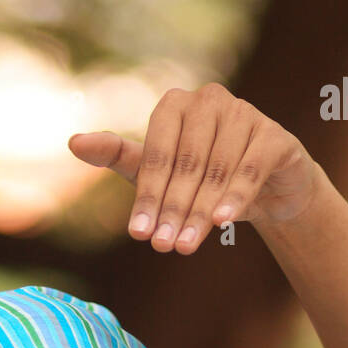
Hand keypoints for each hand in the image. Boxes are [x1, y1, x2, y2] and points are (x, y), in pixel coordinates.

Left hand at [67, 83, 319, 252]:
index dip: (148, 196)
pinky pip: (251, 168)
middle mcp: (210, 100)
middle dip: (173, 208)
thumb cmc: (201, 178)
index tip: (139, 235)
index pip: (157, 154)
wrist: (265, 189)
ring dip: (200, 210)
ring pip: (217, 169)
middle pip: (187, 163)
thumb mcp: (157, 171)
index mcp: (175, 105)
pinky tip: (223, 222)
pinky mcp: (274, 137)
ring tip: (186, 245)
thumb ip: (118, 155)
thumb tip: (73, 141)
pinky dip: (236, 196)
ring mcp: (245, 114)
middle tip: (163, 246)